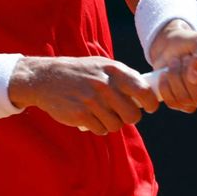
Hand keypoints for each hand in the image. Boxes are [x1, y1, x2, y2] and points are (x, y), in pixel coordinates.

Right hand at [8, 56, 159, 135]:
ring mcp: (92, 100)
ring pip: (117, 125)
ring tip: (100, 112)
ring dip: (111, 122)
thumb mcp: (101, 65)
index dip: (151, 103)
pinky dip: (97, 127)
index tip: (149, 107)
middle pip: (133, 115)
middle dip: (129, 117)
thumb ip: (123, 78)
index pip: (144, 91)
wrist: (46, 78)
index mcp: (114, 70)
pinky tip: (89, 116)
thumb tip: (147, 94)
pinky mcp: (81, 115)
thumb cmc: (79, 72)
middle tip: (120, 113)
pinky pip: (101, 130)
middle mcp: (105, 85)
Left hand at [148, 20, 196, 112]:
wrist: (169, 46)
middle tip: (184, 59)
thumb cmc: (190, 42)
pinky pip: (172, 102)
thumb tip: (195, 78)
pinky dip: (165, 86)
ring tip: (174, 62)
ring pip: (185, 101)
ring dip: (175, 77)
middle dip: (187, 76)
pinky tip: (166, 74)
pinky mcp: (181, 104)